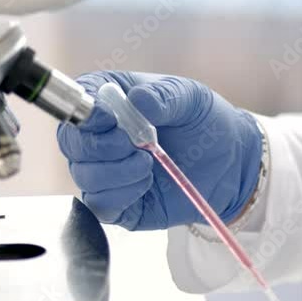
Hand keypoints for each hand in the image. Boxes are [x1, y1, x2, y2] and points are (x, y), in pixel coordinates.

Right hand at [56, 71, 262, 229]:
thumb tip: (138, 100)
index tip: (108, 119)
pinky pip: (100, 205)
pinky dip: (120, 196)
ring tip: (148, 165)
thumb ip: (164, 95)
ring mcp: (105, 171)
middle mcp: (100, 136)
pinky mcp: (116, 203)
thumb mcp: (190, 98)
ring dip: (115, 172)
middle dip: (98, 146)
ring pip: (84, 176)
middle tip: (130, 144)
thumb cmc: (203, 122)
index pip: (79, 104)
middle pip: (72, 143)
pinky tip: (145, 185)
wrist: (229, 162)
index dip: (85, 113)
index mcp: (110, 101)